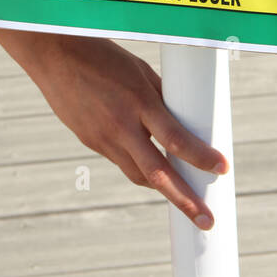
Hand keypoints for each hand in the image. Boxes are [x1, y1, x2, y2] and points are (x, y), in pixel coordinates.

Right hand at [0, 27, 228, 228]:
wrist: (54, 55)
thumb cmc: (102, 56)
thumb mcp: (138, 70)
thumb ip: (159, 96)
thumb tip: (182, 117)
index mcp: (138, 101)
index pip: (175, 138)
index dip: (201, 157)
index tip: (222, 168)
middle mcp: (121, 125)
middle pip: (158, 174)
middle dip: (185, 200)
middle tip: (206, 220)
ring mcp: (102, 138)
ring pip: (137, 175)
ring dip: (162, 188)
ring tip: (184, 199)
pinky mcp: (90, 142)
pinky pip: (119, 161)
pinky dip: (137, 166)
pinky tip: (148, 165)